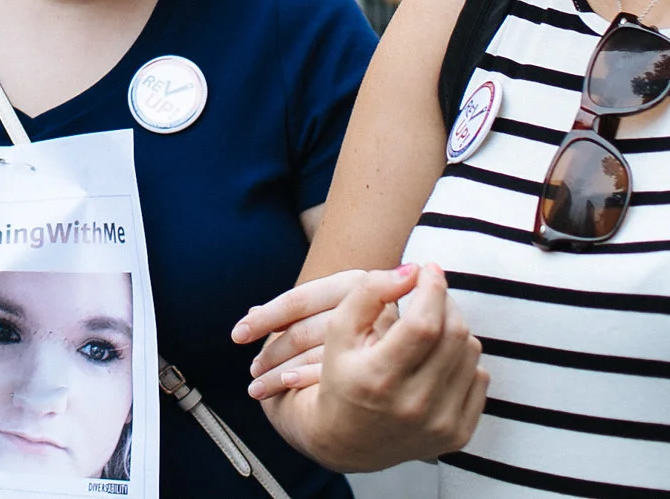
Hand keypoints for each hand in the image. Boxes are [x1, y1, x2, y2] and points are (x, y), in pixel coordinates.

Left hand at [233, 269, 380, 393]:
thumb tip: (250, 314)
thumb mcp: (339, 305)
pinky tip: (289, 387)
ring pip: (322, 357)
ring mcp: (384, 337)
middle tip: (252, 371)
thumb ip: (298, 310)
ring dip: (283, 373)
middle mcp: (369, 305)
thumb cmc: (370, 315)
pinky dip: (309, 383)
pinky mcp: (392, 361)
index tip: (239, 333)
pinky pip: (342, 376)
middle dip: (272, 353)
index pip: (301, 299)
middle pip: (307, 331)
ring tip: (259, 387)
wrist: (430, 328)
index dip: (266, 316)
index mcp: (354, 282)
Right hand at [305, 262, 487, 467]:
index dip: (432, 288)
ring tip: (430, 328)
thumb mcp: (340, 330)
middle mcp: (413, 406)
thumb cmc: (341, 376)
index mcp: (379, 379)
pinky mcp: (458, 435)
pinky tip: (438, 360)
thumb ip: (370, 291)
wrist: (345, 441)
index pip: (424, 323)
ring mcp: (440, 425)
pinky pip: (480, 378)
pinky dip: (463, 360)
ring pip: (471, 352)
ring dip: (454, 328)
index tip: (427, 269)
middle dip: (445, 301)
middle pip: (454, 334)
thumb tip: (412, 271)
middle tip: (429, 293)